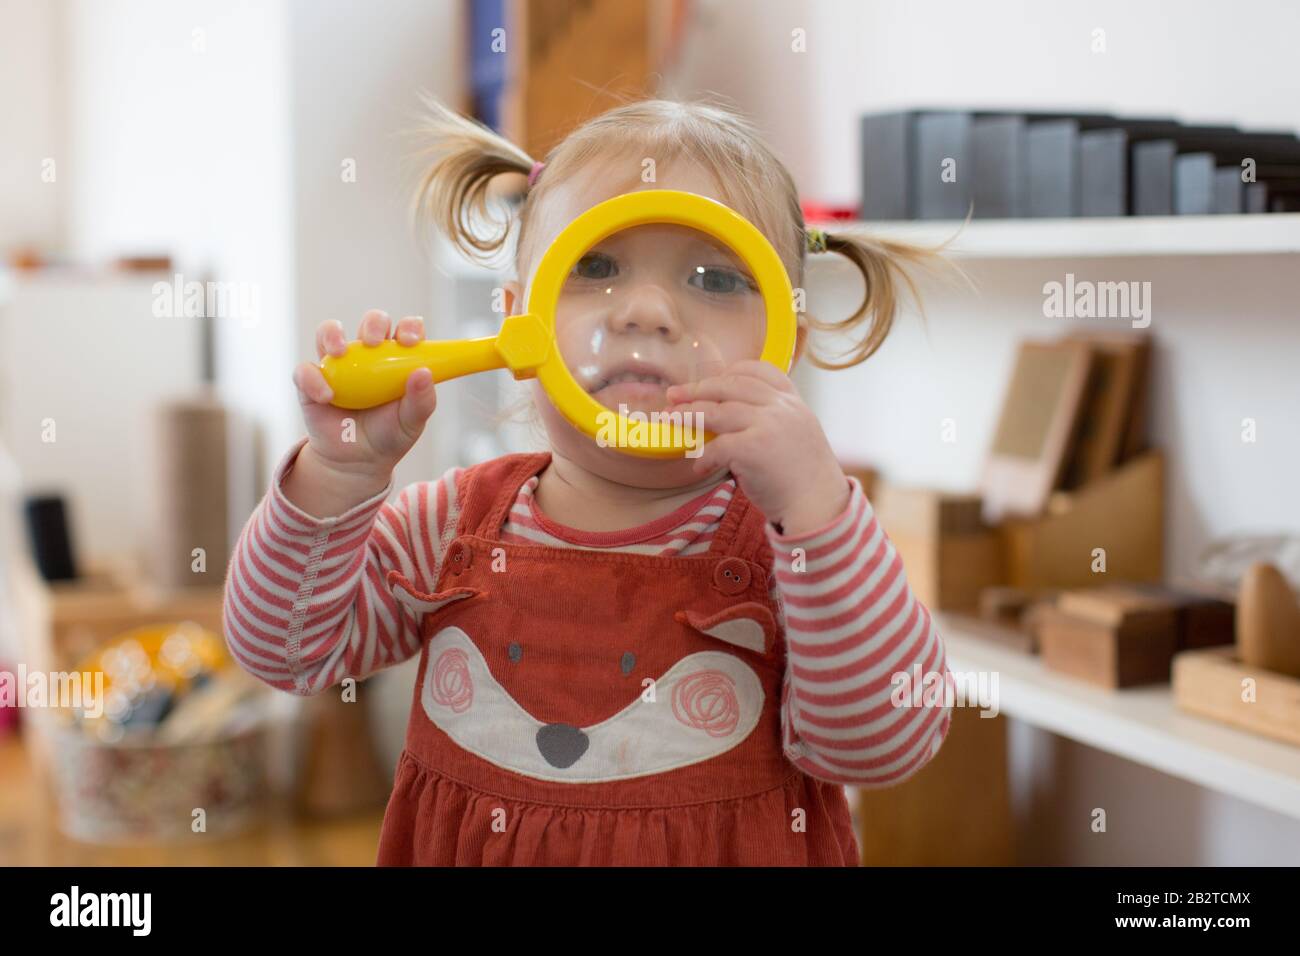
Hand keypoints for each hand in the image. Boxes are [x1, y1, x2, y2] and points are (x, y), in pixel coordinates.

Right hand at [293, 310, 437, 481]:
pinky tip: (327, 396)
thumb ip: (422, 400)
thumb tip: (424, 373)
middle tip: (374, 341)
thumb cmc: (389, 435)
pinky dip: (312, 379)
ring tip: (339, 353)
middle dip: (373, 324)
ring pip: (330, 332)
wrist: (357, 461)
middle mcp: (368, 355)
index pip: (406, 330)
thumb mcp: (411, 422)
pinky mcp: (311, 380)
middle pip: (372, 322)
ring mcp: (338, 365)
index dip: (409, 328)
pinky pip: (305, 370)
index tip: (409, 341)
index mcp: (398, 359)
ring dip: (333, 335)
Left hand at [665, 360, 849, 536]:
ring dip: (689, 415)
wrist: (819, 507)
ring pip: (718, 411)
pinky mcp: (753, 447)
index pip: (760, 370)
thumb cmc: (803, 480)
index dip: (731, 372)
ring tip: (671, 420)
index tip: (712, 379)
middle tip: (674, 394)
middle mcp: (782, 407)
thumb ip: (771, 420)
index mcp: (793, 402)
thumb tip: (725, 417)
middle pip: (731, 385)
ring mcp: (768, 425)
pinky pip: (717, 445)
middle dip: (698, 389)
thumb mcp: (796, 436)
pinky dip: (704, 456)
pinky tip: (699, 466)